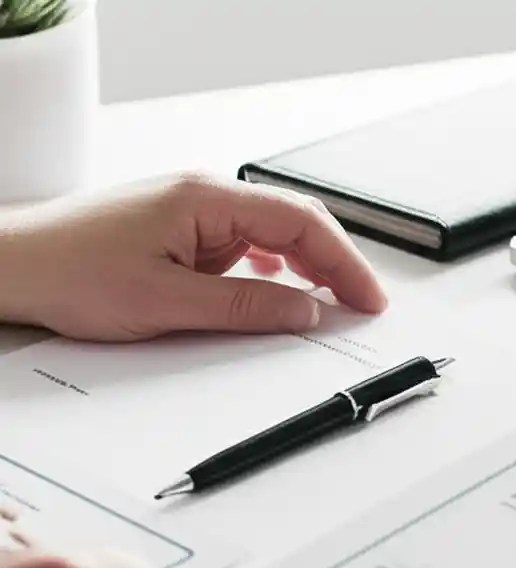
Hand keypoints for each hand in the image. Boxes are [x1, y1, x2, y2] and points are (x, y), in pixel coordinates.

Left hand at [0, 173, 387, 341]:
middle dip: (336, 263)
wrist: (11, 265)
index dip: (344, 262)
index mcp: (206, 198)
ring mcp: (194, 212)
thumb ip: (245, 307)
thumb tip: (305, 311)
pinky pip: (246, 244)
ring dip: (307, 266)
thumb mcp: (166, 302)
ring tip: (331, 302)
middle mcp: (205, 196)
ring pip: (273, 233)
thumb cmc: (69, 271)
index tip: (367, 298)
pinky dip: (274, 268)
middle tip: (363, 305)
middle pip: (295, 221)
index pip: (301, 223)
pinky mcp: (183, 231)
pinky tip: (279, 288)